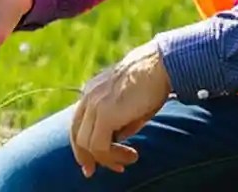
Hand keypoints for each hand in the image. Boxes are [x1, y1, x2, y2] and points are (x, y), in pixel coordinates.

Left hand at [69, 40, 171, 176]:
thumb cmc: (153, 82)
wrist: (160, 65)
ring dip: (107, 159)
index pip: (78, 123)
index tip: (90, 162)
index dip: (82, 145)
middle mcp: (88, 96)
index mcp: (92, 90)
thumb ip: (121, 121)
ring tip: (128, 160)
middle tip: (93, 172)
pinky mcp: (104, 114)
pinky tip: (130, 155)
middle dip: (85, 157)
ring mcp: (94, 104)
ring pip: (86, 144)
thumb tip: (118, 139)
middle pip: (76, 134)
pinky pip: (99, 146)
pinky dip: (112, 156)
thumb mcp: (132, 104)